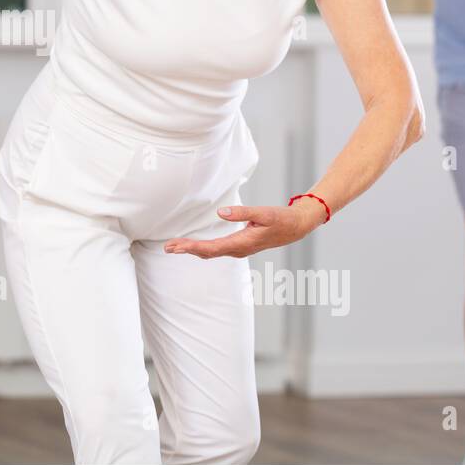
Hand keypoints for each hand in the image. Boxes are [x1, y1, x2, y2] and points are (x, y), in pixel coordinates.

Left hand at [164, 200, 323, 258]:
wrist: (297, 226)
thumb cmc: (281, 219)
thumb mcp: (263, 213)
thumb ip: (242, 212)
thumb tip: (221, 213)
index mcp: (241, 243)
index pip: (211, 248)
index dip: (192, 247)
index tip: (176, 246)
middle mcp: (238, 249)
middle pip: (207, 252)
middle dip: (187, 249)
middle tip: (167, 247)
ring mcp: (239, 249)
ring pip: (211, 252)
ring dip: (193, 249)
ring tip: (175, 246)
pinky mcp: (240, 245)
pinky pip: (217, 249)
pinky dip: (202, 247)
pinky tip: (194, 245)